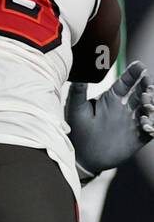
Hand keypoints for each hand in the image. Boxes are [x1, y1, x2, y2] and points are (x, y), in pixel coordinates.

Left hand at [67, 60, 153, 177]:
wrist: (82, 156)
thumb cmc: (76, 130)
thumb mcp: (76, 108)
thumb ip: (78, 90)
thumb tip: (80, 72)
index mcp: (110, 100)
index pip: (125, 83)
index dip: (133, 74)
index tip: (141, 65)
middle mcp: (123, 109)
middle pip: (140, 94)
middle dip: (146, 87)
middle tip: (147, 86)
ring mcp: (131, 123)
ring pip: (148, 110)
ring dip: (151, 106)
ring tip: (146, 106)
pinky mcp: (137, 138)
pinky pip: (150, 130)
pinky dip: (152, 125)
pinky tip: (146, 125)